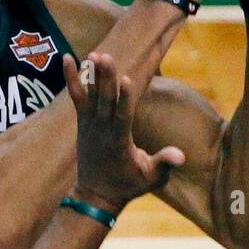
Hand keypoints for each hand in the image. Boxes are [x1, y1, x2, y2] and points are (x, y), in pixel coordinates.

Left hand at [64, 53, 185, 214]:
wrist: (96, 195)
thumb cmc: (128, 185)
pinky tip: (67, 58)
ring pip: (90, 97)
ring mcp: (90, 126)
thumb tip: (181, 156)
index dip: (125, 98)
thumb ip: (164, 164)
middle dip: (106, 79)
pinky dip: (72, 79)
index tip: (127, 79)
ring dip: (91, 75)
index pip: (122, 118)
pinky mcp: (84, 122)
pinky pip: (77, 97)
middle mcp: (102, 132)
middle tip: (108, 56)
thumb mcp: (151, 179)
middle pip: (105, 102)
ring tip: (94, 53)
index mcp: (120, 144)